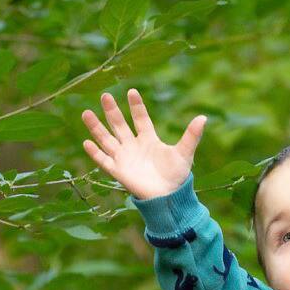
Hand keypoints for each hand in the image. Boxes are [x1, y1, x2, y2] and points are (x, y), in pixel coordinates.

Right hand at [80, 88, 206, 199]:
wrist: (169, 197)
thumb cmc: (177, 176)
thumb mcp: (185, 153)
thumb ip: (191, 135)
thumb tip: (204, 117)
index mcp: (149, 139)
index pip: (140, 119)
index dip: (136, 106)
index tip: (131, 91)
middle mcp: (134, 146)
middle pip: (119, 125)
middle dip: (112, 111)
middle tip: (105, 95)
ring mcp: (124, 158)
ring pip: (107, 139)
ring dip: (96, 127)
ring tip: (86, 113)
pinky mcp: (119, 171)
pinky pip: (104, 161)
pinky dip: (95, 153)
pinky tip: (86, 142)